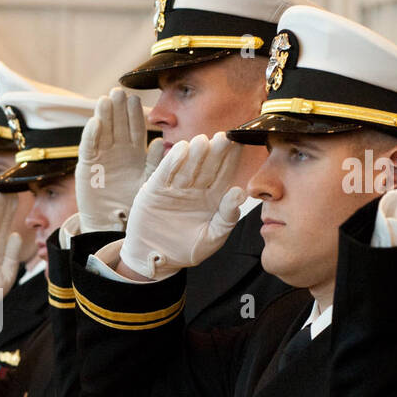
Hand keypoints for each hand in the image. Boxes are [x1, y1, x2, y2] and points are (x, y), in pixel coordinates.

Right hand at [76, 88, 162, 233]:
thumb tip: (159, 142)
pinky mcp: (86, 166)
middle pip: (117, 125)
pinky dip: (91, 136)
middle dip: (118, 108)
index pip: (134, 128)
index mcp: (134, 153)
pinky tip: (95, 123)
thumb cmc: (132, 204)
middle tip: (118, 91)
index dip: (134, 114)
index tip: (135, 99)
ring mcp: (101, 156)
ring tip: (105, 100)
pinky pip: (88, 148)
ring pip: (102, 132)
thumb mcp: (147, 183)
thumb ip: (153, 164)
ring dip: (103, 116)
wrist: (111, 224)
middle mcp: (117, 151)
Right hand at [120, 132, 246, 278]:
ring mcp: (175, 187)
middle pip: (207, 166)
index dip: (231, 160)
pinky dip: (172, 161)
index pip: (224, 174)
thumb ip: (227, 217)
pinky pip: (165, 172)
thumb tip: (239, 192)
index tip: (240, 146)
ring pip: (187, 166)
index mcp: (213, 197)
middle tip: (224, 138)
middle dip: (215, 152)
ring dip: (195, 153)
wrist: (156, 259)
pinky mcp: (156, 189)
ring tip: (202, 141)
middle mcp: (195, 188)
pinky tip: (182, 149)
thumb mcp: (212, 237)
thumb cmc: (187, 250)